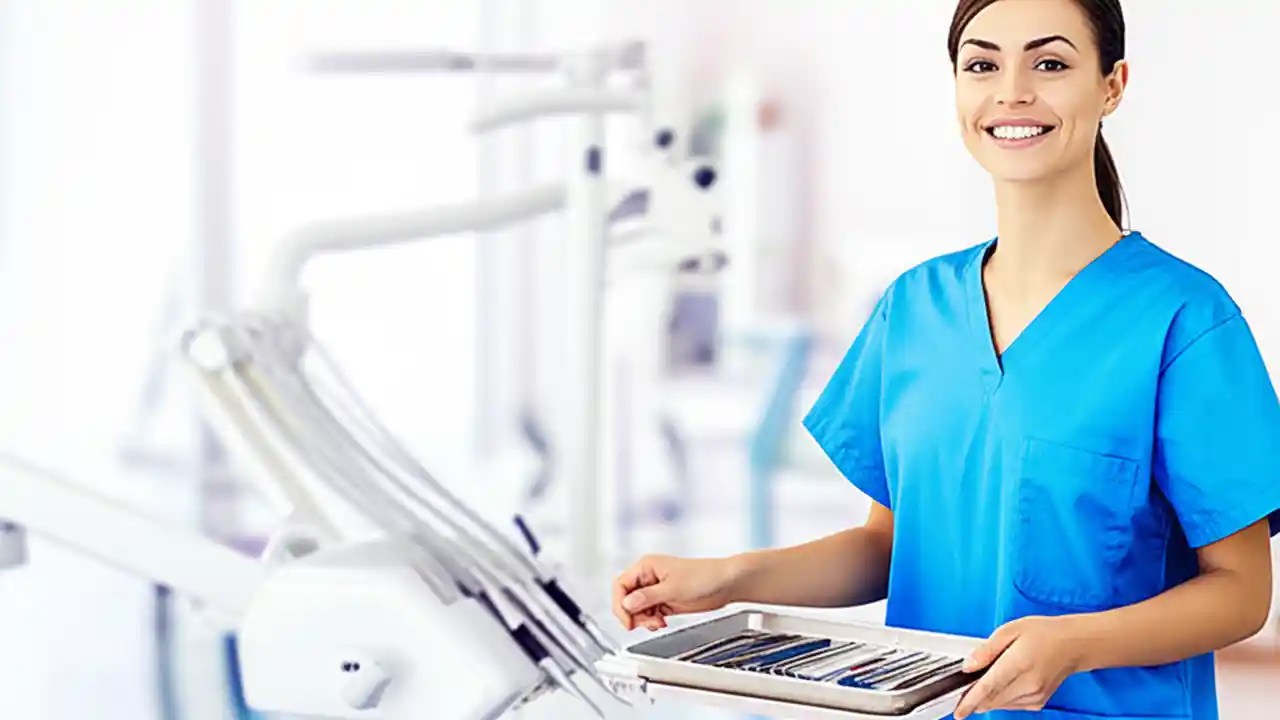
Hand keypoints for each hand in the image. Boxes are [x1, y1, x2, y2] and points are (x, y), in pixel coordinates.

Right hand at [612, 554, 740, 630]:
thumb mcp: (673, 589)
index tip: (628, 621)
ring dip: (644, 620)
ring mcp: (656, 589)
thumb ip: (647, 597)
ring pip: (636, 609)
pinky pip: (648, 613)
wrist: (726, 583)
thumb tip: (627, 603)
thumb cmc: (705, 576)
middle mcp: (648, 577)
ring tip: (658, 623)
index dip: (620, 604)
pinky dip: (652, 621)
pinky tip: (661, 622)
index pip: (621, 585)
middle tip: (647, 623)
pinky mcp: (665, 600)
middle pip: (626, 599)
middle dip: (634, 614)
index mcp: (646, 566)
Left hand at [953, 615, 1089, 717]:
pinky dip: (1000, 698)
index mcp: (1019, 663)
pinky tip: (1002, 684)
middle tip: (963, 690)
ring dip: (986, 699)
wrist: (1073, 645)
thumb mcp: (1010, 630)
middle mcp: (1028, 684)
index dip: (970, 700)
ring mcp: (1034, 696)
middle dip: (974, 699)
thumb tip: (968, 666)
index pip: (988, 688)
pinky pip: (1011, 705)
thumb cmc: (1044, 634)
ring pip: (1000, 704)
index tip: (958, 710)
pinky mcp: (1038, 702)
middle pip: (992, 700)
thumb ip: (986, 650)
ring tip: (984, 681)